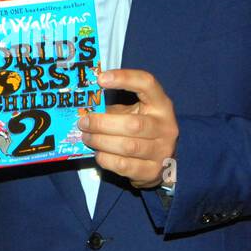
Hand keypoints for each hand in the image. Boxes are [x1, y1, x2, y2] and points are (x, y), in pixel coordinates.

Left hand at [80, 68, 179, 188]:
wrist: (162, 162)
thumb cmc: (142, 131)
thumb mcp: (133, 113)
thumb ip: (114, 109)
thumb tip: (84, 108)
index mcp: (161, 105)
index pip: (147, 84)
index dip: (125, 78)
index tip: (101, 79)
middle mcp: (166, 127)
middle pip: (132, 124)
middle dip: (102, 123)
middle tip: (83, 122)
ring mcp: (162, 151)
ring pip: (127, 147)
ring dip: (101, 141)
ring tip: (87, 137)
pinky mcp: (153, 171)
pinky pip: (124, 165)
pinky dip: (106, 159)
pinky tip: (98, 153)